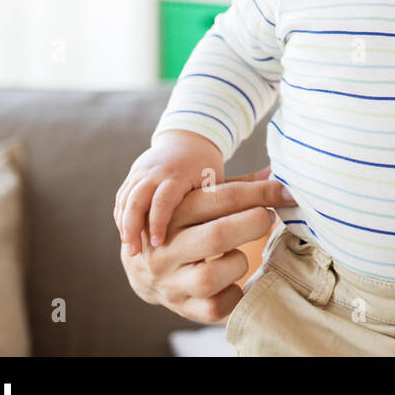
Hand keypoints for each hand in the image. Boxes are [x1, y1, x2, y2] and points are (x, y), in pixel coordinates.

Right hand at [114, 129, 224, 250]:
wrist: (184, 142)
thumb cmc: (205, 166)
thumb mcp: (217, 178)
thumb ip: (235, 192)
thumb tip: (271, 190)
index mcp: (177, 173)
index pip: (163, 198)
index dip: (159, 221)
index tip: (158, 243)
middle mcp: (155, 173)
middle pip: (136, 199)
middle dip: (133, 226)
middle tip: (134, 253)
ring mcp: (140, 175)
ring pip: (126, 201)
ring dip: (126, 226)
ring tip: (131, 251)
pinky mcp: (132, 179)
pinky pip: (122, 200)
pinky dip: (123, 219)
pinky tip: (130, 239)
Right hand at [119, 166, 296, 322]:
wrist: (144, 268)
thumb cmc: (185, 227)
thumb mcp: (200, 201)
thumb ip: (236, 188)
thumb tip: (273, 174)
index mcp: (173, 214)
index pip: (223, 197)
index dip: (261, 193)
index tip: (285, 193)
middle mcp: (165, 248)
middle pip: (218, 236)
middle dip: (254, 224)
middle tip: (267, 219)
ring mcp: (171, 281)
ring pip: (211, 277)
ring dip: (238, 263)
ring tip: (239, 256)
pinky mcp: (181, 308)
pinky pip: (215, 307)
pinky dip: (234, 294)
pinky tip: (234, 281)